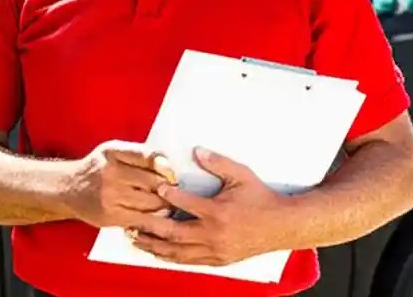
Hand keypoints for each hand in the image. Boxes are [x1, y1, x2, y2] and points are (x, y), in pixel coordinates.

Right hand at [63, 140, 178, 227]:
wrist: (67, 188)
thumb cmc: (97, 168)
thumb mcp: (112, 151)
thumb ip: (139, 154)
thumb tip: (169, 167)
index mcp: (113, 153)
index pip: (149, 157)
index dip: (166, 167)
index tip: (172, 174)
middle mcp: (111, 173)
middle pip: (154, 182)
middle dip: (168, 189)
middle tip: (175, 192)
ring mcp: (110, 197)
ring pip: (152, 203)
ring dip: (165, 206)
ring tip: (168, 205)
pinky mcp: (111, 216)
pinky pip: (143, 220)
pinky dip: (155, 220)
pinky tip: (158, 218)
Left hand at [124, 147, 292, 265]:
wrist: (282, 225)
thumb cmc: (261, 198)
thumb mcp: (241, 175)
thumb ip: (217, 163)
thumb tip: (196, 150)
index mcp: (217, 212)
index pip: (184, 203)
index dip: (166, 196)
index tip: (154, 188)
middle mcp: (213, 234)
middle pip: (173, 233)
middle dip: (149, 228)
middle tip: (130, 223)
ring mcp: (215, 250)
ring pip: (178, 252)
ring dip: (154, 246)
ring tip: (136, 239)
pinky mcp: (219, 260)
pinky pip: (189, 261)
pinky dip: (171, 257)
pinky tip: (158, 253)